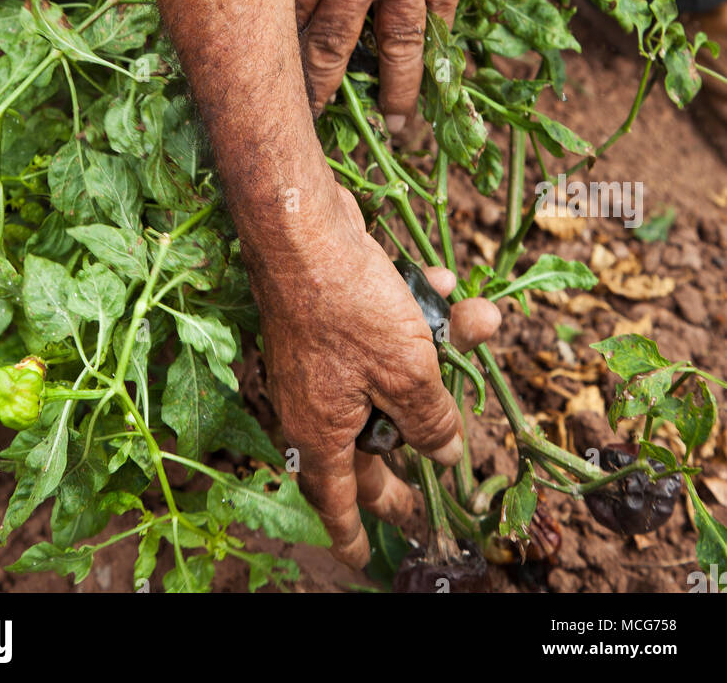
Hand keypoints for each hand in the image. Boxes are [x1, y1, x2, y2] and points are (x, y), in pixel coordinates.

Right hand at [247, 184, 499, 566]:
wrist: (304, 226)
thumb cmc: (348, 307)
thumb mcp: (406, 373)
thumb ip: (431, 421)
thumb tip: (447, 454)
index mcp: (323, 430)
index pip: (338, 501)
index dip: (353, 534)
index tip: (366, 559)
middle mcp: (318, 399)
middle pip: (374, 439)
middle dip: (423, 436)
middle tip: (439, 474)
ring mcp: (327, 356)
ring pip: (393, 372)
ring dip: (442, 347)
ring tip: (480, 321)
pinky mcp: (337, 315)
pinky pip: (387, 328)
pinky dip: (418, 309)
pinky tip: (443, 282)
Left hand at [288, 0, 497, 130]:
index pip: (280, 18)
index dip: (270, 56)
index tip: (261, 83)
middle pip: (329, 47)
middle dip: (317, 92)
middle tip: (310, 126)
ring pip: (396, 47)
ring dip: (392, 90)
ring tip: (393, 122)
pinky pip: (441, 11)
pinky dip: (437, 39)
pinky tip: (436, 61)